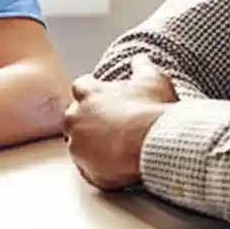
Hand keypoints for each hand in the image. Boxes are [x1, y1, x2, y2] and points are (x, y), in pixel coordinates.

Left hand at [63, 54, 176, 190]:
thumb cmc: (152, 111)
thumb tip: (140, 59)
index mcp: (90, 94)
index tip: (102, 97)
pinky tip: (117, 167)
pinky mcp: (86, 169)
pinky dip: (99, 168)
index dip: (92, 92)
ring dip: (92, 146)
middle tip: (111, 126)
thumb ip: (142, 67)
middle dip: (88, 121)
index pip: (81, 87)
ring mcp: (78, 145)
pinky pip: (88, 169)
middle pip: (74, 117)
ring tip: (116, 149)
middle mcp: (76, 118)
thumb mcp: (153, 80)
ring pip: (79, 145)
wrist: (155, 145)